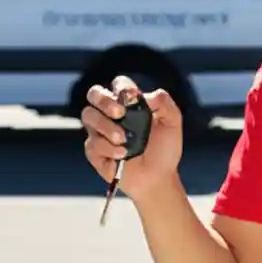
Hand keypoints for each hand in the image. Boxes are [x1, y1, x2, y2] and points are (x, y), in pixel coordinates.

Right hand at [82, 75, 183, 200]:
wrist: (158, 178)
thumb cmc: (164, 149)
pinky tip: (122, 155)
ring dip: (106, 126)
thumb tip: (144, 95)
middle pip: (94, 94)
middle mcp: (110, 114)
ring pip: (88, 116)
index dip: (122, 87)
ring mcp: (99, 131)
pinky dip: (108, 148)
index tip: (132, 97)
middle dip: (103, 100)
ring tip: (123, 140)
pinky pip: (92, 143)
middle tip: (119, 113)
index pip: (118, 84)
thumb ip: (163, 102)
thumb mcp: (172, 122)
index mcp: (129, 103)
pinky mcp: (94, 150)